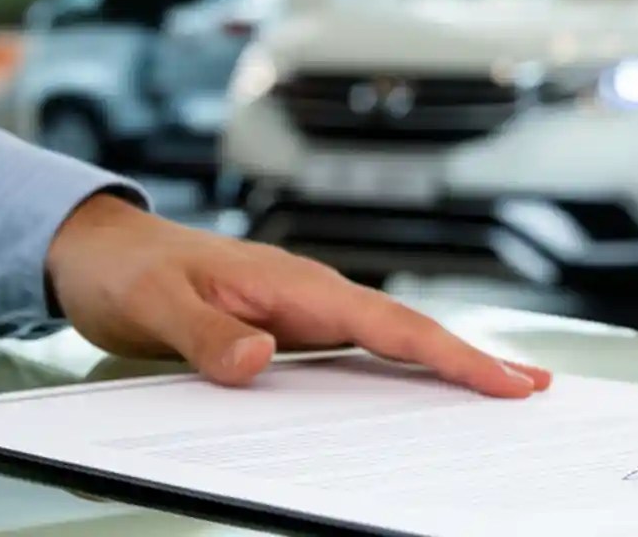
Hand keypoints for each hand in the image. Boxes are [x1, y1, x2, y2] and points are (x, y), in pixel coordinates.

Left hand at [45, 194, 551, 395]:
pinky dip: (405, 366)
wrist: (107, 251)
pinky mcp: (294, 326)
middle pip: (410, 330)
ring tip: (496, 386)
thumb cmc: (133, 272)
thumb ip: (208, 335)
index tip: (502, 378)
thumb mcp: (157, 306)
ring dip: (446, 362)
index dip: (452, 354)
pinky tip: (420, 384)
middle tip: (530, 384)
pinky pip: (362, 351)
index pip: (390, 325)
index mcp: (296, 285)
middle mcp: (313, 294)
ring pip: (393, 339)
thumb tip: (261, 358)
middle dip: (473, 358)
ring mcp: (308, 310)